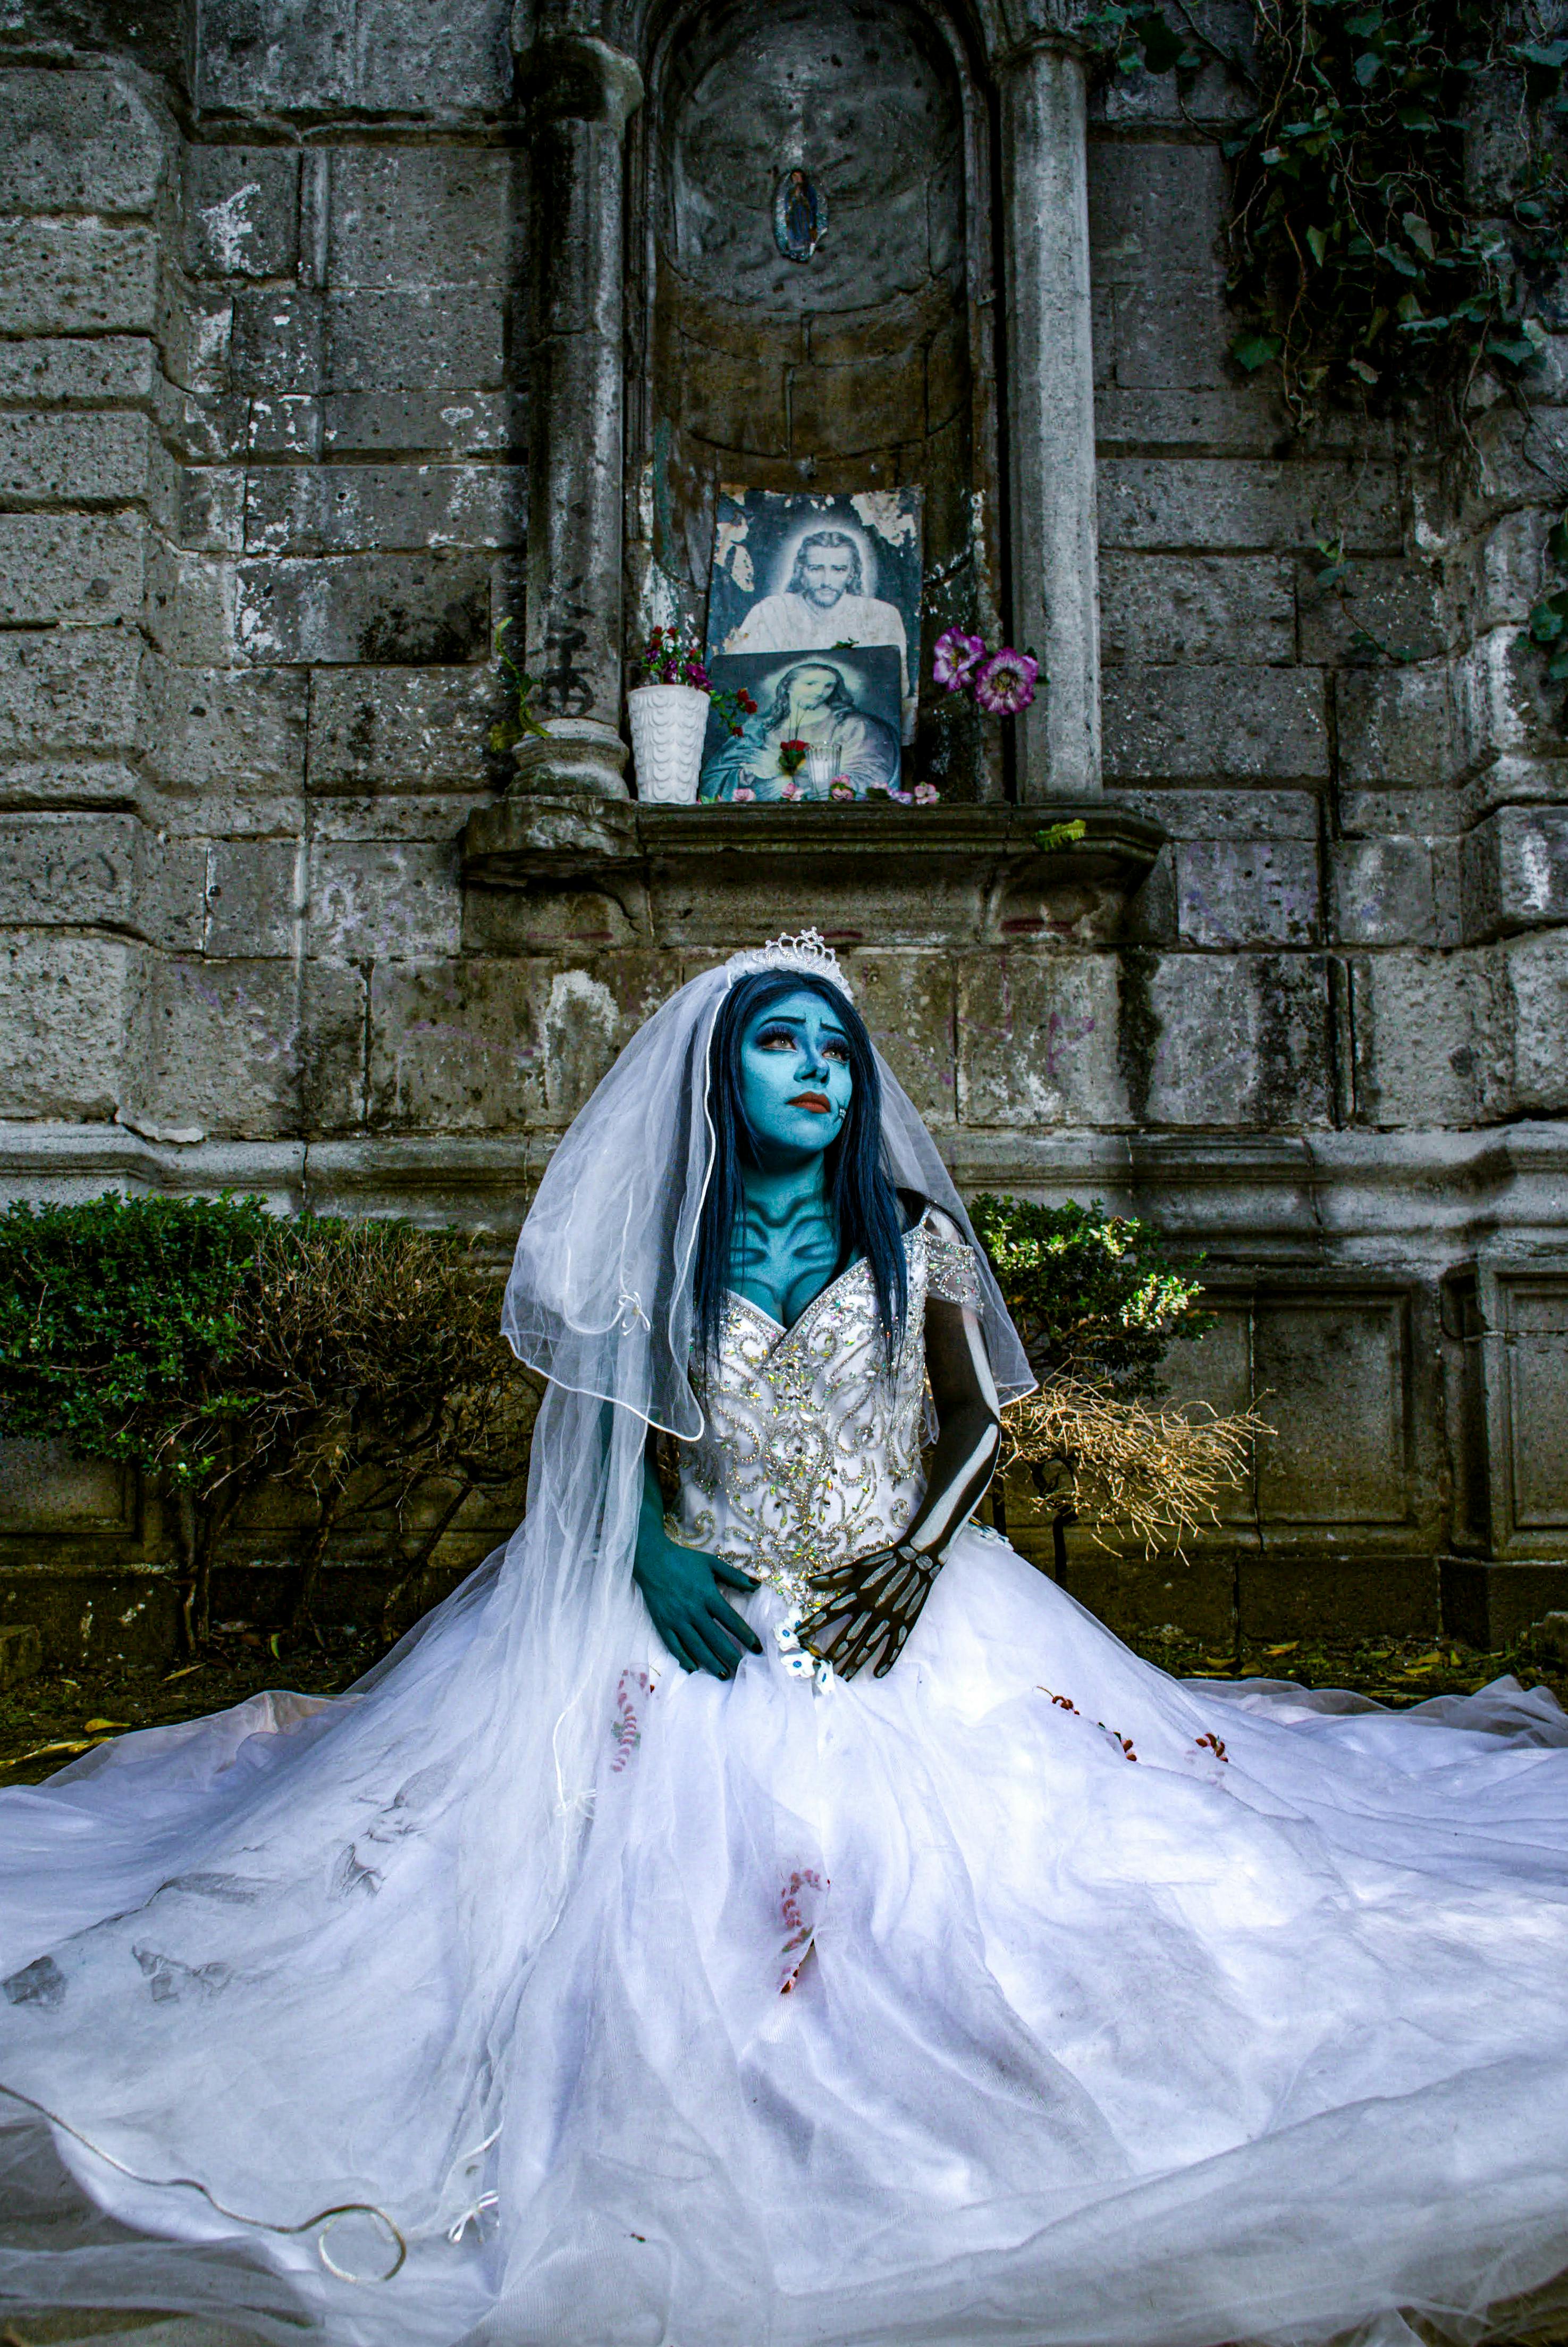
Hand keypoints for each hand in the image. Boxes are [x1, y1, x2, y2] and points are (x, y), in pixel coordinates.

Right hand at [634, 1533, 762, 1680]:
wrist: (651, 1559)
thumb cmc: (684, 1560)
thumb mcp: (712, 1563)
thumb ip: (735, 1576)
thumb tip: (757, 1586)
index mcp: (707, 1595)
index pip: (731, 1620)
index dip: (746, 1635)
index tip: (758, 1649)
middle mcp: (693, 1610)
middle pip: (715, 1638)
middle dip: (731, 1656)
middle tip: (743, 1669)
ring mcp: (676, 1619)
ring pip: (696, 1646)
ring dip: (711, 1662)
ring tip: (724, 1675)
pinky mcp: (662, 1624)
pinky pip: (673, 1645)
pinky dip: (683, 1658)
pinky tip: (693, 1668)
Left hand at [796, 1541, 941, 1681]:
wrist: (917, 1560)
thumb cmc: (884, 1562)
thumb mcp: (857, 1566)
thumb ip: (833, 1578)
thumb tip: (809, 1583)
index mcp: (857, 1595)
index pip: (829, 1613)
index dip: (813, 1625)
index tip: (799, 1637)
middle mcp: (871, 1610)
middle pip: (848, 1636)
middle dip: (834, 1653)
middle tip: (822, 1667)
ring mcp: (888, 1619)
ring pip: (869, 1646)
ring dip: (855, 1663)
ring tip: (844, 1677)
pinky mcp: (904, 1624)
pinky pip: (894, 1647)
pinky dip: (887, 1661)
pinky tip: (877, 1673)